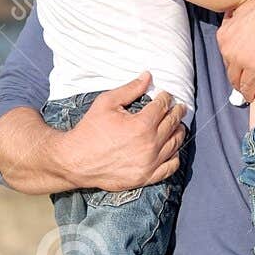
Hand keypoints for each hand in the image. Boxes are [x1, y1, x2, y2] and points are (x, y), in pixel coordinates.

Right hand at [59, 73, 185, 190]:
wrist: (76, 160)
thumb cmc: (90, 130)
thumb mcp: (107, 103)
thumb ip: (130, 89)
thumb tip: (147, 76)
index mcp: (141, 125)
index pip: (163, 106)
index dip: (166, 97)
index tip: (165, 95)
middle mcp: (150, 145)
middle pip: (173, 123)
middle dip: (177, 112)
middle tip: (178, 107)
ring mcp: (150, 163)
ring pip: (175, 144)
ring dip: (179, 131)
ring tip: (178, 125)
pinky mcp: (146, 177)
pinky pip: (170, 167)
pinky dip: (175, 156)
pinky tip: (173, 148)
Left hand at [218, 0, 254, 101]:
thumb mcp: (245, 7)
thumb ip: (237, 17)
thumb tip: (238, 19)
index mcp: (224, 33)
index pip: (225, 53)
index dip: (233, 60)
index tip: (238, 65)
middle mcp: (227, 47)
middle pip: (229, 67)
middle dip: (236, 73)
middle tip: (243, 78)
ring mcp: (240, 58)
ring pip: (236, 79)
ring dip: (241, 86)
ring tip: (246, 90)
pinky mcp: (254, 68)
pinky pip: (248, 86)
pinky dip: (248, 93)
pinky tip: (251, 96)